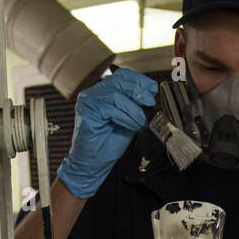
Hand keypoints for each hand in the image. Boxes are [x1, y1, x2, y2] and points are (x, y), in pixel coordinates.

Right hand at [56, 67, 156, 197]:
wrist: (94, 162)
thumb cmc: (108, 143)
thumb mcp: (129, 119)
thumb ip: (136, 106)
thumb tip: (150, 96)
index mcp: (103, 91)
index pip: (122, 76)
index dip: (139, 80)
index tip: (152, 88)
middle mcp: (93, 93)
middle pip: (119, 82)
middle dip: (138, 92)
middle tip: (150, 102)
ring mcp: (88, 101)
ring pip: (116, 95)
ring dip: (133, 109)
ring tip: (141, 120)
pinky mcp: (86, 112)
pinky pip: (110, 109)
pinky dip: (125, 117)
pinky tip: (132, 125)